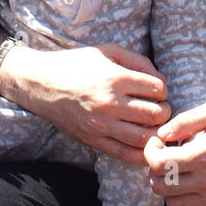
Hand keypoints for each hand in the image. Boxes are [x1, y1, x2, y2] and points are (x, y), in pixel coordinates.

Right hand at [0, 43, 169, 162]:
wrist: (41, 83)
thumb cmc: (75, 64)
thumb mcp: (106, 51)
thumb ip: (137, 61)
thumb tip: (161, 80)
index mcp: (115, 78)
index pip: (157, 89)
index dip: (163, 89)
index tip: (157, 90)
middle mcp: (110, 103)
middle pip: (155, 114)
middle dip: (164, 111)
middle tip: (159, 108)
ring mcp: (101, 124)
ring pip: (145, 137)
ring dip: (156, 132)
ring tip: (153, 125)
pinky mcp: (93, 140)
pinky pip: (125, 154)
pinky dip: (142, 153)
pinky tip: (146, 145)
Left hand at [144, 98, 205, 205]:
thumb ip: (189, 120)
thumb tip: (163, 133)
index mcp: (204, 156)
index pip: (160, 163)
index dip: (150, 151)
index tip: (156, 142)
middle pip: (162, 184)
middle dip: (155, 168)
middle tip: (163, 154)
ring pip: (173, 203)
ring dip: (165, 187)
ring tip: (172, 172)